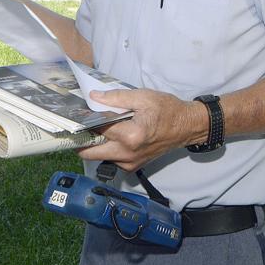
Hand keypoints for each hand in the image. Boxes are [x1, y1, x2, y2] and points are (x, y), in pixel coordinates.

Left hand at [78, 89, 202, 172]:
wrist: (187, 127)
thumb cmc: (167, 110)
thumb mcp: (143, 97)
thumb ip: (116, 97)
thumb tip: (93, 97)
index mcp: (129, 135)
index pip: (96, 129)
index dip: (84, 120)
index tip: (77, 115)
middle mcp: (126, 153)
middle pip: (89, 152)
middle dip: (81, 139)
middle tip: (81, 125)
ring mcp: (129, 163)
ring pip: (99, 157)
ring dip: (95, 145)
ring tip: (99, 128)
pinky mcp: (132, 167)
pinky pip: (111, 160)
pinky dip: (108, 149)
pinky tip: (115, 136)